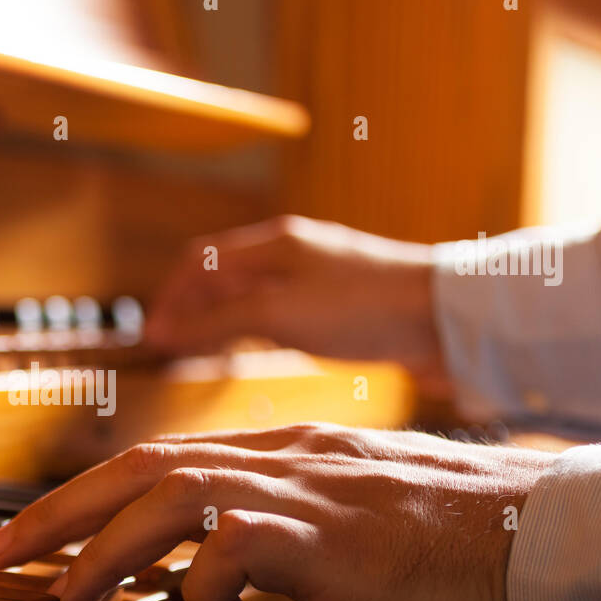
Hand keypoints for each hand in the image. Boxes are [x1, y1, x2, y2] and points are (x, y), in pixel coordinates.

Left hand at [0, 424, 555, 600]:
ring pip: (171, 499)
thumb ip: (271, 544)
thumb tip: (215, 589)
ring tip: (63, 597)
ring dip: (105, 551)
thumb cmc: (450, 543)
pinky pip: (238, 546)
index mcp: (284, 453)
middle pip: (142, 466)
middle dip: (60, 512)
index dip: (87, 496)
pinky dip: (204, 583)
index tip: (38, 533)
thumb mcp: (341, 533)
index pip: (161, 461)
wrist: (540, 538)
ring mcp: (306, 488)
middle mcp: (283, 457)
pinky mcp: (332, 532)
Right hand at [144, 215, 443, 377]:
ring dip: (220, 322)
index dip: (171, 298)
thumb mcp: (279, 315)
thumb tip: (165, 331)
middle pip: (223, 278)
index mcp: (274, 245)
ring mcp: (317, 280)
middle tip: (171, 349)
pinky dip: (254, 331)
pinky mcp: (340, 307)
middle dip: (191, 310)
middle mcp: (292, 255)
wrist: (445, 318)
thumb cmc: (365, 307)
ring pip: (251, 297)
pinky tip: (256, 353)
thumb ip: (217, 323)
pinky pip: (280, 314)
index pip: (201, 262)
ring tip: (203, 355)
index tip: (155, 337)